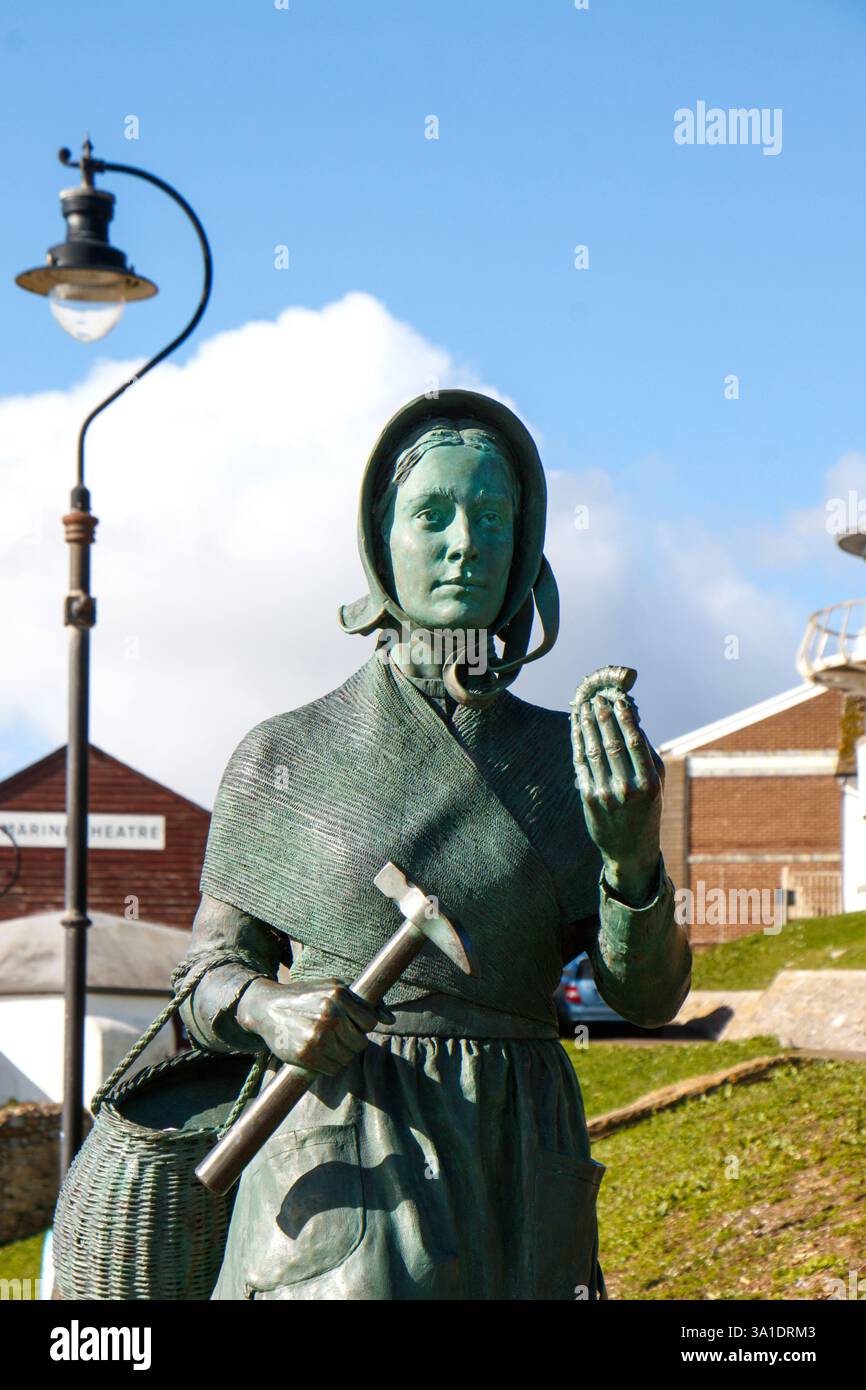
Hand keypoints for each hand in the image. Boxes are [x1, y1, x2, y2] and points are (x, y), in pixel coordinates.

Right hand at [236, 977, 394, 1075]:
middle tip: (336, 1033)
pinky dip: (330, 1064)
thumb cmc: (307, 996)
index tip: (349, 1021)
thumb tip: (390, 1020)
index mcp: (338, 994)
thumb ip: (365, 1003)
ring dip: (341, 1054)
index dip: (362, 1024)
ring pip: (348, 1058)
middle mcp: (329, 1015)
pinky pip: (334, 1069)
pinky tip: (319, 1051)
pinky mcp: (306, 1055)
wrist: (268, 1008)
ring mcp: (317, 1036)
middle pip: (360, 1043)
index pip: (370, 1022)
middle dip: (352, 1041)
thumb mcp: (335, 987)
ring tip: (326, 1041)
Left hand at [571, 691, 664, 904]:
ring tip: (584, 708)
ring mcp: (606, 794)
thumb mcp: (656, 785)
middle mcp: (627, 788)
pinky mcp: (589, 799)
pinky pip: (581, 765)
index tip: (618, 700)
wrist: (630, 849)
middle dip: (603, 717)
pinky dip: (578, 743)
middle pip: (612, 743)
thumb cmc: (647, 810)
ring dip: (587, 725)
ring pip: (593, 751)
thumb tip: (632, 719)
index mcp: (649, 782)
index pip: (635, 742)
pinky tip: (576, 728)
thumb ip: (647, 754)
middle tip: (596, 698)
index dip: (625, 718)